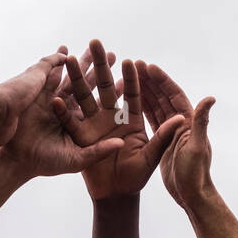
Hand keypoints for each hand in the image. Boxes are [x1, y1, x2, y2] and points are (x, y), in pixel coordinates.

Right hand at [0, 45, 124, 178]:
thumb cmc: (45, 164)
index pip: (102, 106)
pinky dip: (57, 62)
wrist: (16, 157)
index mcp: (82, 125)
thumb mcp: (77, 160)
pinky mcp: (40, 95)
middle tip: (111, 54)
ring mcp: (55, 101)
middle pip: (89, 87)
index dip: (114, 93)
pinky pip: (51, 75)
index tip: (126, 80)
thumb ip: (99, 151)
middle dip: (100, 71)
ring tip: (92, 47)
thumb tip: (121, 144)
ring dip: (81, 62)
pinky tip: (66, 49)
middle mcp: (70, 111)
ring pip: (71, 78)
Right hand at [50, 39, 183, 199]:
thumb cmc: (137, 179)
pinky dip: (63, 111)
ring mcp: (94, 125)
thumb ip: (164, 137)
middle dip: (100, 65)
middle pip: (106, 87)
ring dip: (76, 78)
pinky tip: (55, 97)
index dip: (132, 77)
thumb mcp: (153, 158)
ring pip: (85, 97)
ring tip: (68, 59)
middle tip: (95, 42)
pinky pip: (70, 122)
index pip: (133, 94)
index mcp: (132, 120)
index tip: (129, 60)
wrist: (116, 195)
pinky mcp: (80, 137)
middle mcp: (112, 118)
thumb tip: (182, 118)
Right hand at [136, 62, 214, 210]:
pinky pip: (149, 119)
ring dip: (143, 90)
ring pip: (154, 105)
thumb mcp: (196, 147)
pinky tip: (127, 100)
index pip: (173, 95)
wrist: (190, 195)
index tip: (148, 66)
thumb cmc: (194, 174)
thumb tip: (210, 98)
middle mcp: (180, 123)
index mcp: (188, 122)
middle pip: (162, 96)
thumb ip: (201, 122)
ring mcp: (170, 132)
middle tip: (134, 64)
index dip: (161, 80)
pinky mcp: (161, 141)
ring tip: (128, 76)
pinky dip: (140, 108)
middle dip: (149, 80)